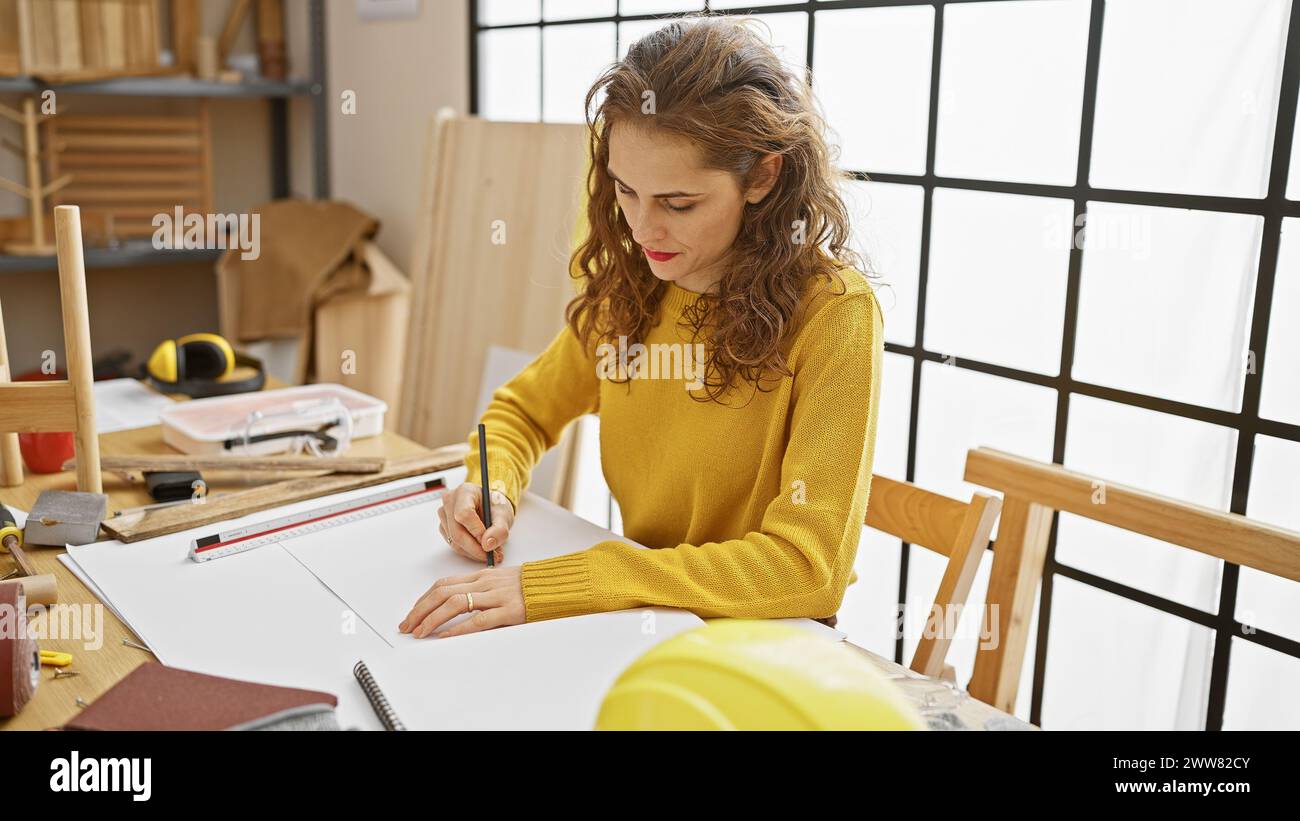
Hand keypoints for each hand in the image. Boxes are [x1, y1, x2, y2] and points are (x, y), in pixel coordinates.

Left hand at [398, 566, 524, 637]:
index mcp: (481, 576)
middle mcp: (485, 583)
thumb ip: (480, 590)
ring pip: (455, 604)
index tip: (411, 615)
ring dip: (433, 619)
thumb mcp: (501, 582)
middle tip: (407, 626)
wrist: (558, 586)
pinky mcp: (509, 611)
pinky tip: (446, 637)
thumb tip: (455, 604)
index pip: (443, 585)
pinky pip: (478, 620)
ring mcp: (496, 596)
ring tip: (421, 633)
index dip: (423, 600)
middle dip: (419, 610)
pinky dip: (458, 629)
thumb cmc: (530, 587)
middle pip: (442, 593)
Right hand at [437, 481, 514, 564]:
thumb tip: (488, 544)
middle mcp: (450, 501)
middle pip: (457, 531)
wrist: (490, 508)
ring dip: (473, 552)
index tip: (489, 542)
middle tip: (492, 555)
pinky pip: (453, 545)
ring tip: (491, 553)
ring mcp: (444, 515)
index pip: (464, 514)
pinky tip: (481, 549)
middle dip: (476, 548)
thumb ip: (499, 530)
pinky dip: (468, 551)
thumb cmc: (495, 507)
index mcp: (465, 491)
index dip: (476, 531)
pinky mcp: (444, 527)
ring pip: (455, 541)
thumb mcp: (504, 515)